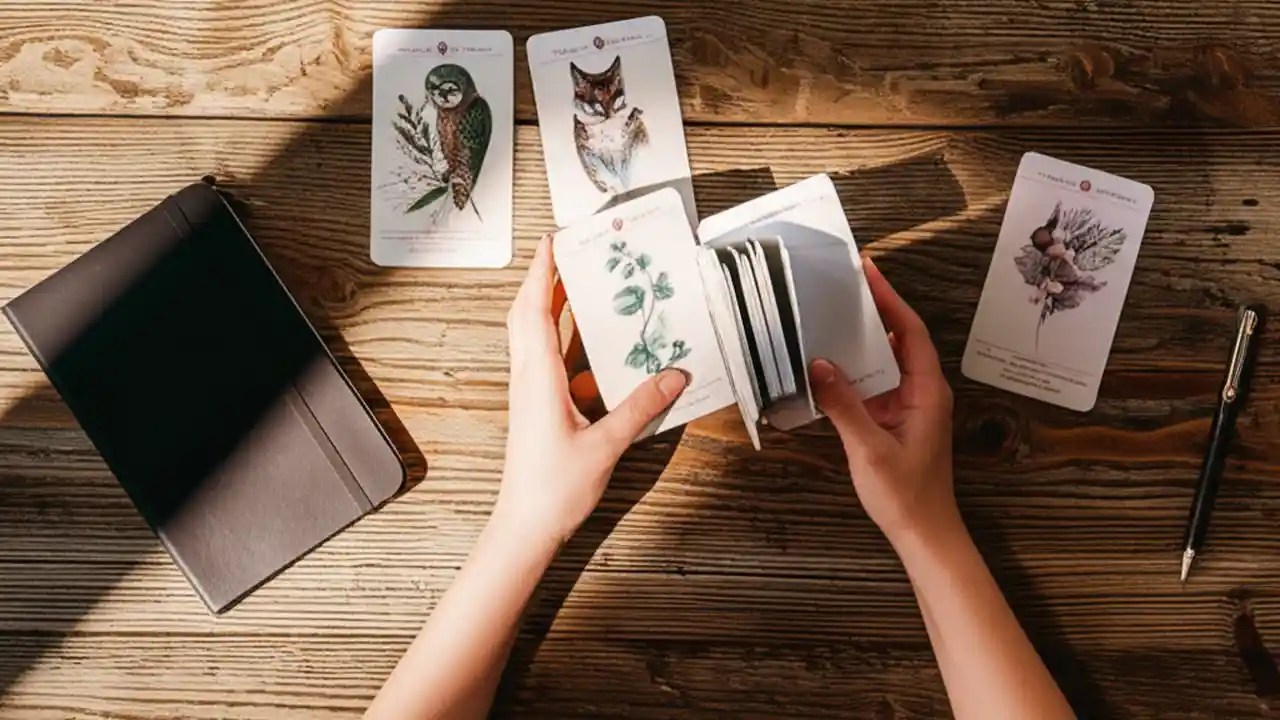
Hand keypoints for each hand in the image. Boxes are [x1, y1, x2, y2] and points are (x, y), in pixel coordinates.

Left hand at [495, 235, 687, 543]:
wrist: (524, 526)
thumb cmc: (553, 489)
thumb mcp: (605, 446)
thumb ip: (640, 408)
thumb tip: (673, 376)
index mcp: (538, 377)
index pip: (534, 309)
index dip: (540, 271)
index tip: (552, 239)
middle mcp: (528, 378)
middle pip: (527, 314)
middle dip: (544, 279)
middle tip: (568, 253)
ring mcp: (530, 393)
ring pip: (534, 337)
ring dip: (552, 309)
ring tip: (581, 288)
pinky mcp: (537, 409)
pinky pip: (548, 364)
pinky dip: (565, 345)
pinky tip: (593, 351)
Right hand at [808, 258, 957, 546]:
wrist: (924, 532)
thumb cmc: (906, 495)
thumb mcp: (869, 448)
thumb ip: (844, 405)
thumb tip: (819, 365)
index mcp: (926, 391)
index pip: (909, 331)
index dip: (889, 298)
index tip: (867, 271)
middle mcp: (921, 391)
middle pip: (898, 337)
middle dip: (874, 309)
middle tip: (844, 283)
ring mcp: (909, 405)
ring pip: (885, 359)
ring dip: (861, 338)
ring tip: (832, 313)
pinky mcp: (895, 419)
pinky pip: (875, 382)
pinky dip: (854, 368)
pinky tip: (830, 364)